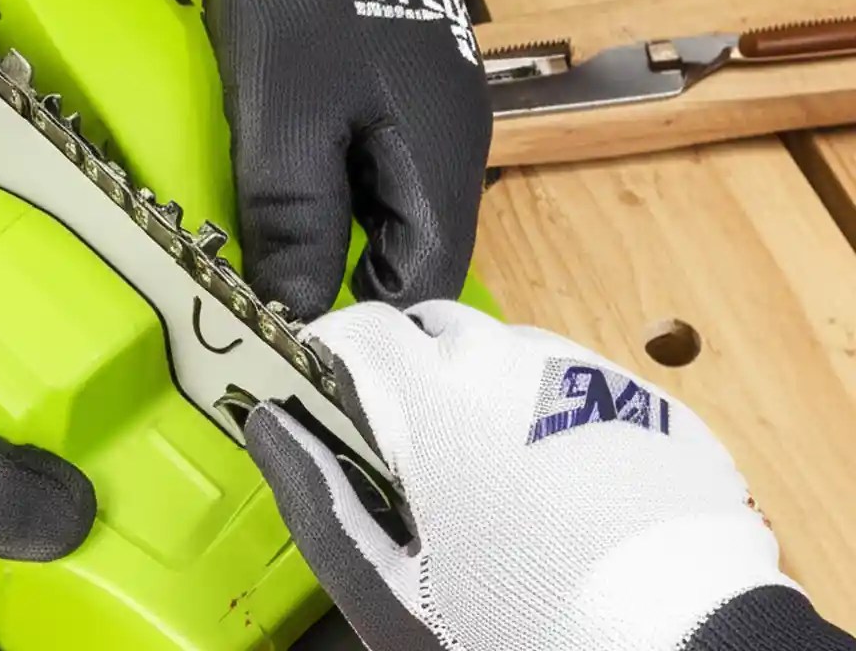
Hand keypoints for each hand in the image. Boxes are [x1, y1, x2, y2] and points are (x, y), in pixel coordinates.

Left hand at [204, 0, 491, 318]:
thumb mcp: (286, 117)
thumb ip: (294, 220)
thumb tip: (299, 311)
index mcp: (439, 171)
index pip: (419, 291)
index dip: (363, 329)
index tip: (305, 348)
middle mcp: (447, 157)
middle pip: (406, 261)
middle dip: (344, 291)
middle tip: (278, 310)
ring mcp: (426, 126)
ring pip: (386, 221)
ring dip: (334, 246)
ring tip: (276, 261)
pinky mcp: (397, 102)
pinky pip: (369, 177)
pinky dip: (329, 199)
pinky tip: (289, 194)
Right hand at [245, 301, 828, 649]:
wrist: (674, 646)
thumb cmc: (513, 625)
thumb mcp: (391, 583)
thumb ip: (317, 493)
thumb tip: (269, 423)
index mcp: (437, 399)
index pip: (361, 326)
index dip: (332, 349)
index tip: (324, 385)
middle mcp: (512, 360)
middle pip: (433, 328)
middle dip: (407, 368)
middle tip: (412, 450)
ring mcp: (588, 373)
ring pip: (505, 347)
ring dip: (480, 386)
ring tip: (493, 476)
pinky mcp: (644, 398)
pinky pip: (573, 380)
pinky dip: (547, 409)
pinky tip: (559, 483)